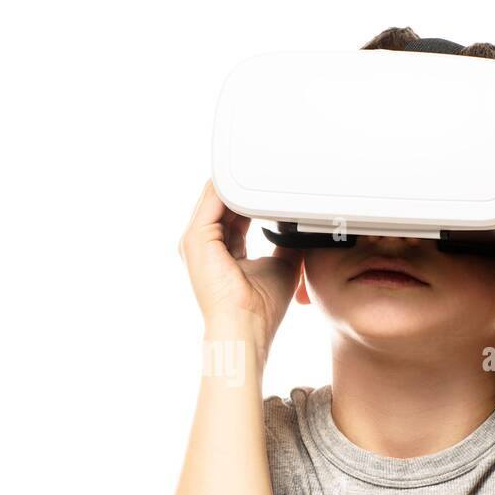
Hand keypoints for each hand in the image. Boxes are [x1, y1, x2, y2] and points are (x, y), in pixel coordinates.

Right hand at [178, 179, 301, 358]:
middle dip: (246, 184)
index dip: (253, 195)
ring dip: (238, 180)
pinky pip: (213, 199)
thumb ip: (285, 240)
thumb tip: (300, 221)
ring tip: (263, 167)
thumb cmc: (261, 308)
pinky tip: (252, 178)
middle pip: (223, 200)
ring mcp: (195, 241)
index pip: (234, 212)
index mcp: (219, 250)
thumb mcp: (281, 264)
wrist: (246, 328)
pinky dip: (231, 187)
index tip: (274, 183)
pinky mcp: (196, 239)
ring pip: (216, 195)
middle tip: (272, 168)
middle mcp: (202, 244)